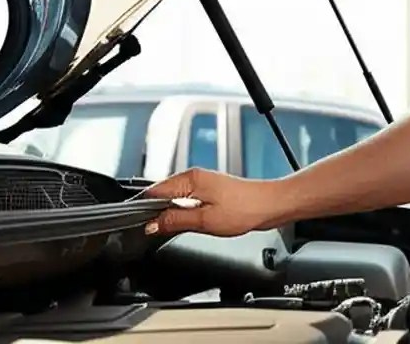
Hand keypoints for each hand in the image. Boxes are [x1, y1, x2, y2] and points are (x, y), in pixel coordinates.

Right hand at [141, 168, 283, 236]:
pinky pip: (187, 201)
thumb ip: (175, 221)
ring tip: (174, 229)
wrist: (270, 205)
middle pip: (162, 195)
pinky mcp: (210, 192)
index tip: (139, 226)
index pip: (153, 192)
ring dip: (170, 214)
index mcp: (189, 179)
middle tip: (156, 232)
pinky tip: (188, 223)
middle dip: (156, 213)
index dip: (143, 210)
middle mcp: (194, 177)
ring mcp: (202, 184)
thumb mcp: (204, 220)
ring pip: (174, 199)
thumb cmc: (245, 208)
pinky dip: (183, 212)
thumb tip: (152, 224)